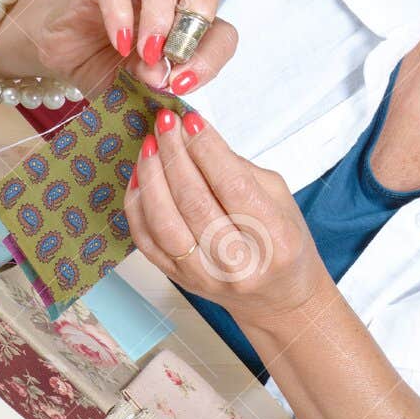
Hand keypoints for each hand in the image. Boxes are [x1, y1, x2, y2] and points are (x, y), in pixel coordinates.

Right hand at [27, 0, 238, 97]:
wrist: (67, 60)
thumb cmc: (113, 71)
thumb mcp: (142, 90)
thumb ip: (159, 86)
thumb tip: (167, 78)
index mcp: (191, 25)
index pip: (222, 30)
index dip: (212, 56)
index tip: (184, 84)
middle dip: (202, 8)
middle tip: (179, 51)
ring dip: (160, 15)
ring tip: (148, 52)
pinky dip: (120, 16)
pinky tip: (119, 45)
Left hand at [123, 105, 329, 330]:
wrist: (278, 299)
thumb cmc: (282, 242)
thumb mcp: (280, 199)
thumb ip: (239, 169)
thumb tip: (194, 136)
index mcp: (275, 239)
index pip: (233, 185)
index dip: (206, 147)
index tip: (191, 119)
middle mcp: (239, 263)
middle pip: (194, 201)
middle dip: (175, 153)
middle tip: (166, 123)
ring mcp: (206, 277)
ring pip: (164, 222)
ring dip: (151, 177)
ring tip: (150, 145)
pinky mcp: (181, 281)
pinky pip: (147, 241)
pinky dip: (137, 205)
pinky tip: (140, 177)